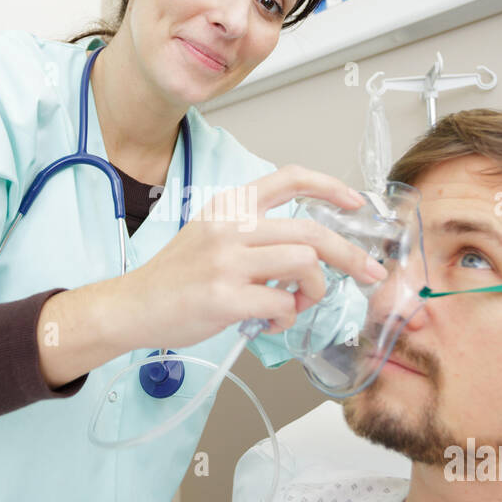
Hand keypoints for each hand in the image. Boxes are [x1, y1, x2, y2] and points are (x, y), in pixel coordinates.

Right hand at [118, 165, 387, 349]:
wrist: (132, 305)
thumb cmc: (176, 277)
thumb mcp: (210, 233)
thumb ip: (254, 232)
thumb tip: (309, 252)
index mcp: (229, 206)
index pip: (289, 178)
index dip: (330, 186)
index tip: (355, 202)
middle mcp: (230, 227)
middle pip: (312, 233)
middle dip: (351, 256)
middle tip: (370, 273)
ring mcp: (227, 262)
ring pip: (306, 265)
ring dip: (314, 291)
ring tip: (295, 304)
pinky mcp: (225, 298)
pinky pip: (283, 305)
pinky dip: (287, 319)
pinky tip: (269, 323)